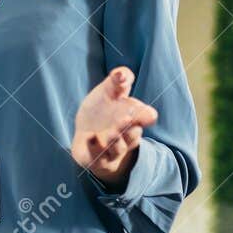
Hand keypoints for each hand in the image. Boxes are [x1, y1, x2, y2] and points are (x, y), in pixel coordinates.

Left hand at [71, 66, 157, 187]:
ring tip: (111, 132)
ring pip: (119, 147)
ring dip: (116, 139)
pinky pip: (98, 157)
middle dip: (129, 127)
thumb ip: (117, 81)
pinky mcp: (98, 159)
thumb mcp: (108, 92)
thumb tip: (121, 74)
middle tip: (126, 118)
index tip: (139, 109)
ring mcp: (113, 149)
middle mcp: (126, 135)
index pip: (147, 116)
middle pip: (133, 133)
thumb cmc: (101, 111)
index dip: (145, 114)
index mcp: (133, 117)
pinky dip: (95, 147)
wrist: (85, 135)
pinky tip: (90, 137)